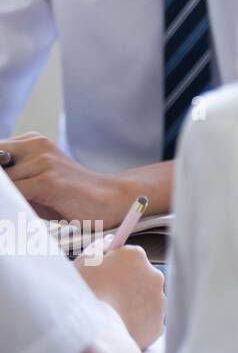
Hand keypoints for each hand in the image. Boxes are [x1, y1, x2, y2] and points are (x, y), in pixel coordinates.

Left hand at [0, 133, 130, 225]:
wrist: (111, 199)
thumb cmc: (70, 197)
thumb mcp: (35, 183)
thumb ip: (11, 182)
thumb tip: (0, 192)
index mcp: (32, 141)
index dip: (0, 178)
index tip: (6, 191)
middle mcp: (37, 145)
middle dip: (2, 186)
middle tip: (11, 198)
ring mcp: (44, 161)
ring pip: (2, 182)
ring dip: (6, 198)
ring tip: (18, 207)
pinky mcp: (49, 180)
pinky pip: (13, 194)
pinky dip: (11, 205)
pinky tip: (21, 211)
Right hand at [74, 244, 165, 350]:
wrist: (96, 336)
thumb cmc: (84, 296)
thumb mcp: (81, 264)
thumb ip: (97, 248)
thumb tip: (110, 242)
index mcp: (135, 256)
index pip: (127, 256)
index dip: (113, 266)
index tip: (104, 274)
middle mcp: (154, 275)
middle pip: (138, 278)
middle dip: (125, 286)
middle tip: (104, 298)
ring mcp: (159, 301)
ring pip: (144, 301)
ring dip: (131, 305)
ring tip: (108, 317)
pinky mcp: (158, 325)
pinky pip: (145, 322)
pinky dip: (135, 325)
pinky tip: (118, 329)